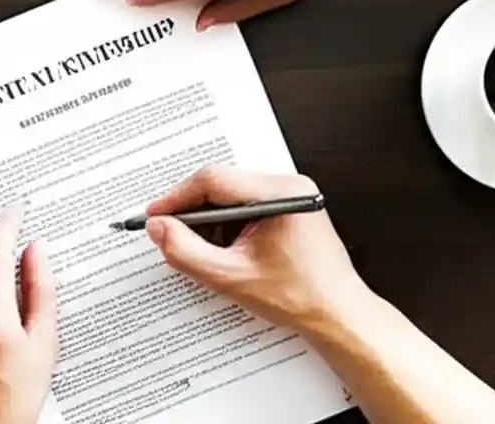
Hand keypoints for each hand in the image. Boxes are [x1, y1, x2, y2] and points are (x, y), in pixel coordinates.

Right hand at [144, 166, 366, 331]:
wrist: (338, 314)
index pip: (214, 180)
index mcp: (280, 194)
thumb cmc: (300, 297)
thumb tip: (159, 229)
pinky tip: (227, 251)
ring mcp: (292, 196)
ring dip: (211, 220)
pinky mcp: (291, 208)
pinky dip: (228, 225)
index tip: (156, 215)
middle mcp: (289, 187)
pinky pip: (247, 205)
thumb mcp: (231, 277)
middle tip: (170, 234)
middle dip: (192, 211)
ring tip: (205, 251)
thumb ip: (186, 251)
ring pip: (232, 196)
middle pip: (222, 185)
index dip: (177, 197)